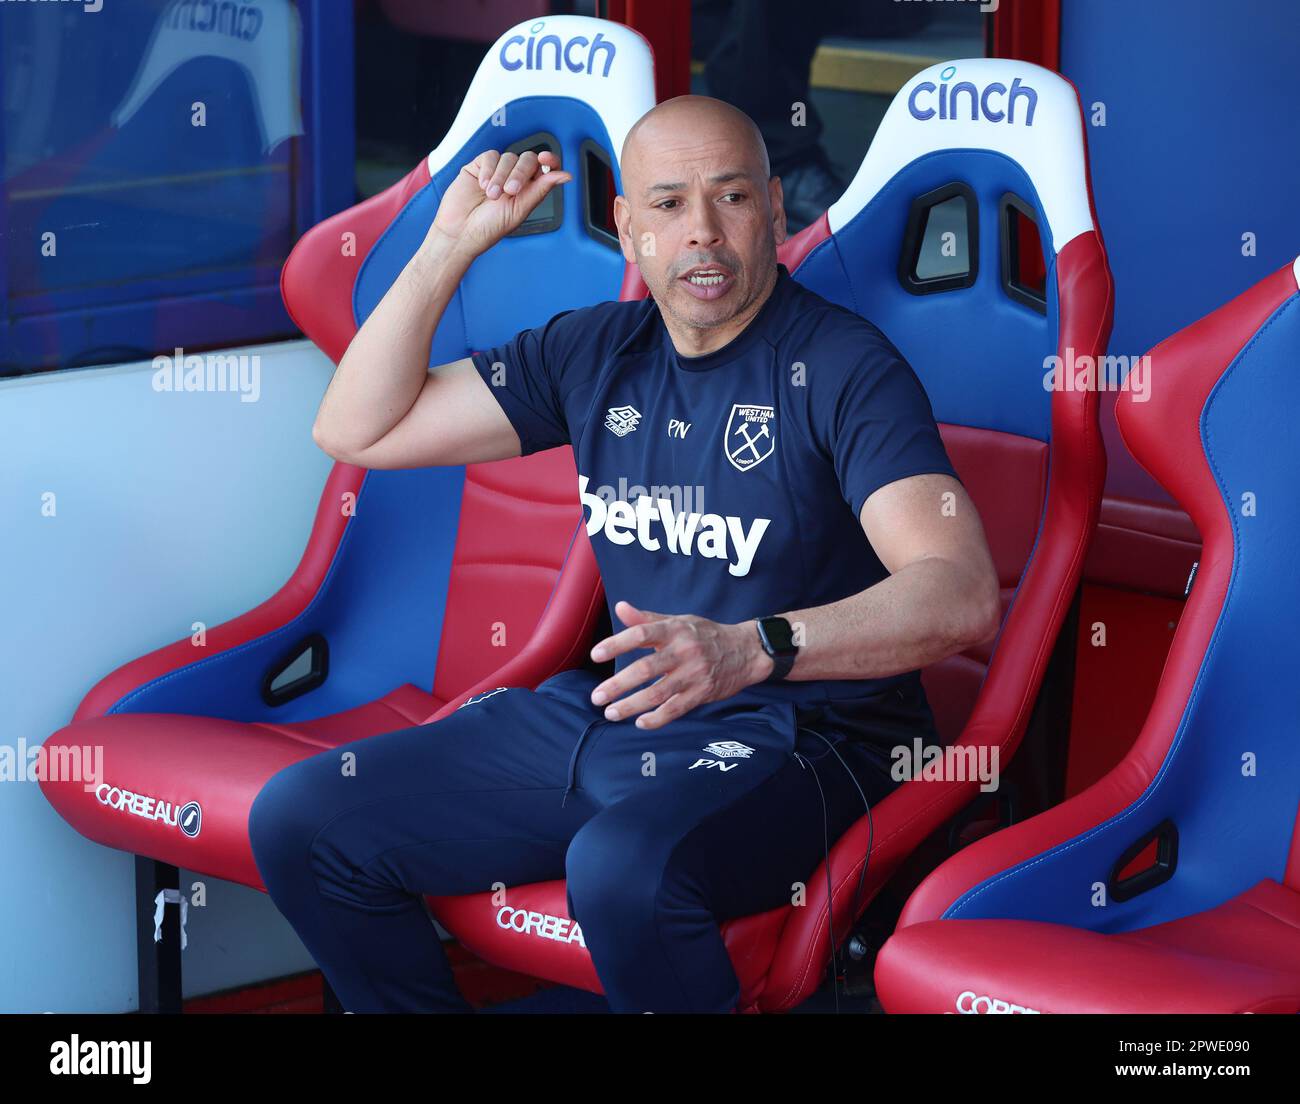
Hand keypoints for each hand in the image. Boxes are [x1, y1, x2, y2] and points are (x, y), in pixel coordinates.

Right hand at [429, 148, 571, 258]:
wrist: (460, 231)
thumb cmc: (489, 228)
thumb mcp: (520, 210)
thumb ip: (541, 190)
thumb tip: (565, 176)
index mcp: (528, 190)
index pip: (544, 168)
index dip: (549, 160)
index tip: (545, 160)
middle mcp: (514, 179)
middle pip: (527, 159)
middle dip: (520, 173)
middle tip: (510, 191)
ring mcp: (496, 171)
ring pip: (508, 157)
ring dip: (501, 176)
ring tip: (491, 195)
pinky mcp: (479, 166)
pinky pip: (490, 156)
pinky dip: (488, 170)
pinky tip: (482, 185)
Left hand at [588, 600, 774, 729]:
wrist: (746, 651)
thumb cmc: (706, 634)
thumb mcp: (679, 621)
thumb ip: (647, 619)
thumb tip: (620, 607)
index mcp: (675, 630)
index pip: (641, 634)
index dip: (616, 643)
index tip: (595, 655)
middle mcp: (683, 651)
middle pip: (645, 669)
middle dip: (617, 685)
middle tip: (597, 697)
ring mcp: (693, 674)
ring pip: (657, 694)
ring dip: (631, 706)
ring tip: (611, 713)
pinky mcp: (702, 694)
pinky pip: (676, 709)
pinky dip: (656, 719)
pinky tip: (640, 722)